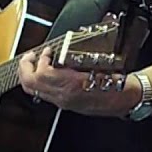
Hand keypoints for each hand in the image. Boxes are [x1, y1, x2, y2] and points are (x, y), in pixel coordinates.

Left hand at [17, 47, 137, 116]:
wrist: (126, 99)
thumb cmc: (116, 81)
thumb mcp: (98, 62)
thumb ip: (75, 56)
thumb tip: (61, 47)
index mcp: (71, 86)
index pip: (41, 74)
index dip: (40, 59)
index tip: (47, 50)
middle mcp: (63, 96)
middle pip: (30, 85)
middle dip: (25, 68)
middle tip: (30, 56)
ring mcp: (62, 101)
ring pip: (33, 90)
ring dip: (30, 74)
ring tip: (36, 62)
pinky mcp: (64, 104)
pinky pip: (42, 93)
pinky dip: (39, 81)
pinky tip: (47, 72)